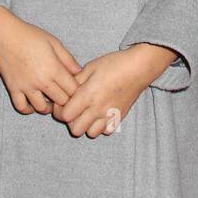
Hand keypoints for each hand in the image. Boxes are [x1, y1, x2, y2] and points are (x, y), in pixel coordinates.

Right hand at [0, 8, 82, 114]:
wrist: (5, 35)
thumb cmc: (31, 36)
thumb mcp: (54, 42)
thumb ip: (68, 59)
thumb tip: (79, 72)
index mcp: (54, 68)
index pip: (72, 90)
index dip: (77, 92)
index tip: (75, 89)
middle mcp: (41, 81)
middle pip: (61, 101)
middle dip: (66, 100)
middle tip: (65, 96)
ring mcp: (26, 86)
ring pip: (42, 108)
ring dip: (49, 107)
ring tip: (51, 101)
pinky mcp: (13, 89)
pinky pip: (22, 107)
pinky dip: (29, 109)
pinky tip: (33, 103)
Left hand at [52, 45, 176, 137]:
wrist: (138, 68)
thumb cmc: (113, 64)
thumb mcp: (90, 67)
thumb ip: (75, 81)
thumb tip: (65, 91)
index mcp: (88, 94)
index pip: (66, 115)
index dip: (60, 110)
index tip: (62, 103)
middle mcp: (98, 108)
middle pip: (75, 129)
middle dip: (71, 121)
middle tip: (73, 109)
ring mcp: (109, 115)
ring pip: (90, 133)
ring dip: (86, 125)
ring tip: (87, 113)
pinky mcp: (119, 118)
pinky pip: (105, 131)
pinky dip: (101, 126)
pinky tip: (100, 115)